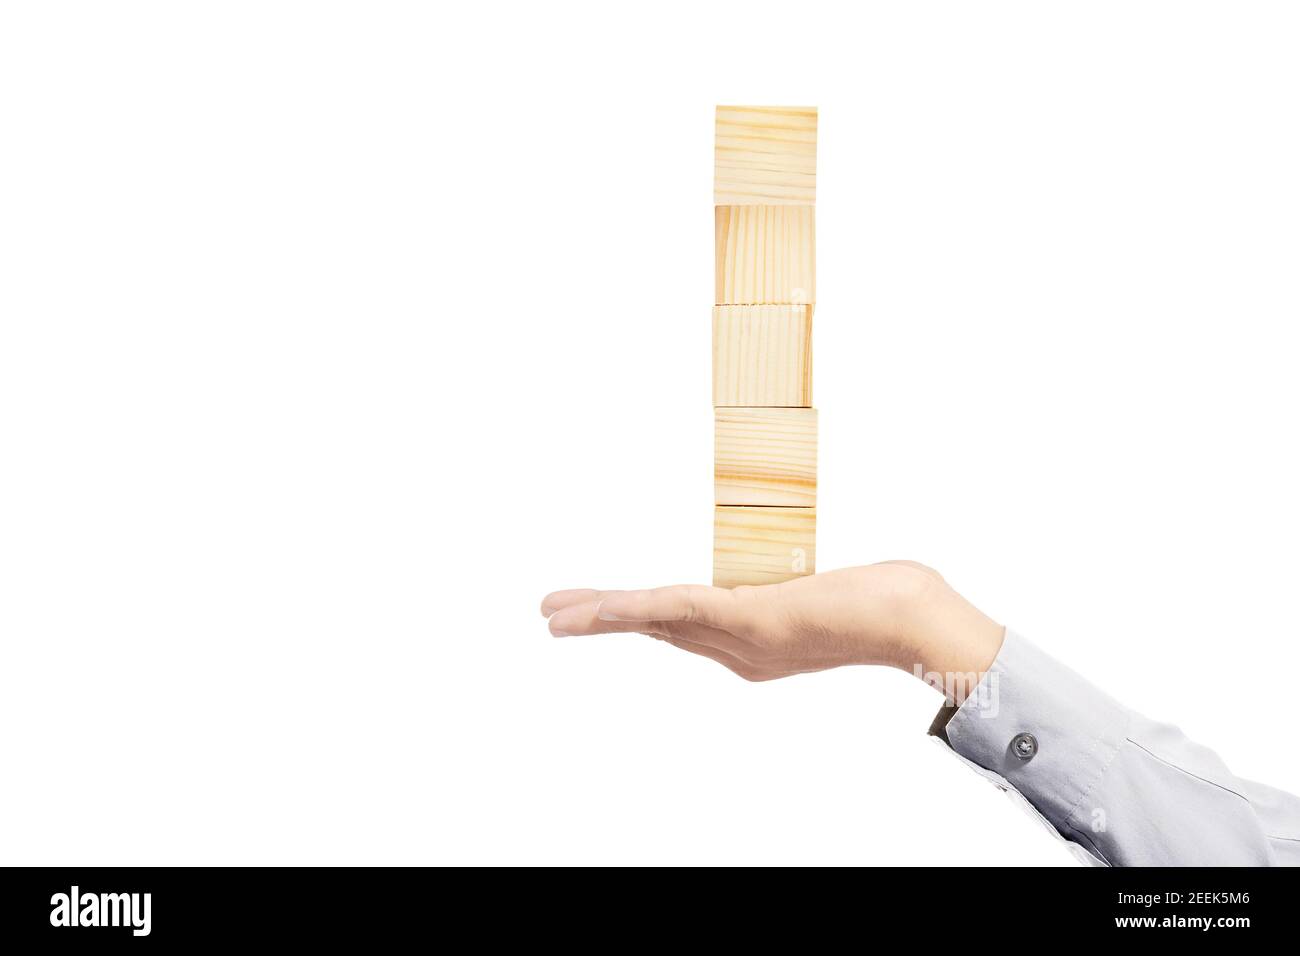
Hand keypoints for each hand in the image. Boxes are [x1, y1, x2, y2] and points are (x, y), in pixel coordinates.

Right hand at [541, 562, 1004, 697]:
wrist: (918, 621)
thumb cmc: (889, 597)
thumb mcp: (829, 585)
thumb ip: (801, 578)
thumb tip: (798, 564)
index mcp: (753, 642)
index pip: (681, 627)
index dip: (635, 617)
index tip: (601, 608)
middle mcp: (741, 649)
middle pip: (657, 629)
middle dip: (602, 622)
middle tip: (551, 618)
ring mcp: (744, 639)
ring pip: (657, 622)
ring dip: (602, 618)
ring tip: (555, 617)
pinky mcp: (751, 623)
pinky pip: (681, 611)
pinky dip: (636, 609)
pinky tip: (603, 608)